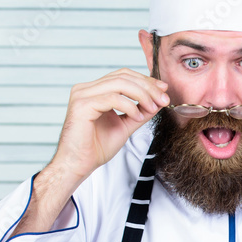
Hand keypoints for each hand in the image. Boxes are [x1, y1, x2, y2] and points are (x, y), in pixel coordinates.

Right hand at [51, 68, 169, 182]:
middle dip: (147, 86)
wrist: (78, 165)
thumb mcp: (124, 126)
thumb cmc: (95, 148)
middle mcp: (86, 89)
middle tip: (163, 99)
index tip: (163, 90)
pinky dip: (129, 106)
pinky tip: (137, 116)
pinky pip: (112, 98)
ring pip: (119, 84)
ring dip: (142, 95)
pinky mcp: (82, 105)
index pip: (122, 76)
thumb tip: (158, 100)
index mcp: (93, 91)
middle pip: (123, 77)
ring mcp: (82, 95)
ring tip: (153, 107)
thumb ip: (139, 112)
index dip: (144, 80)